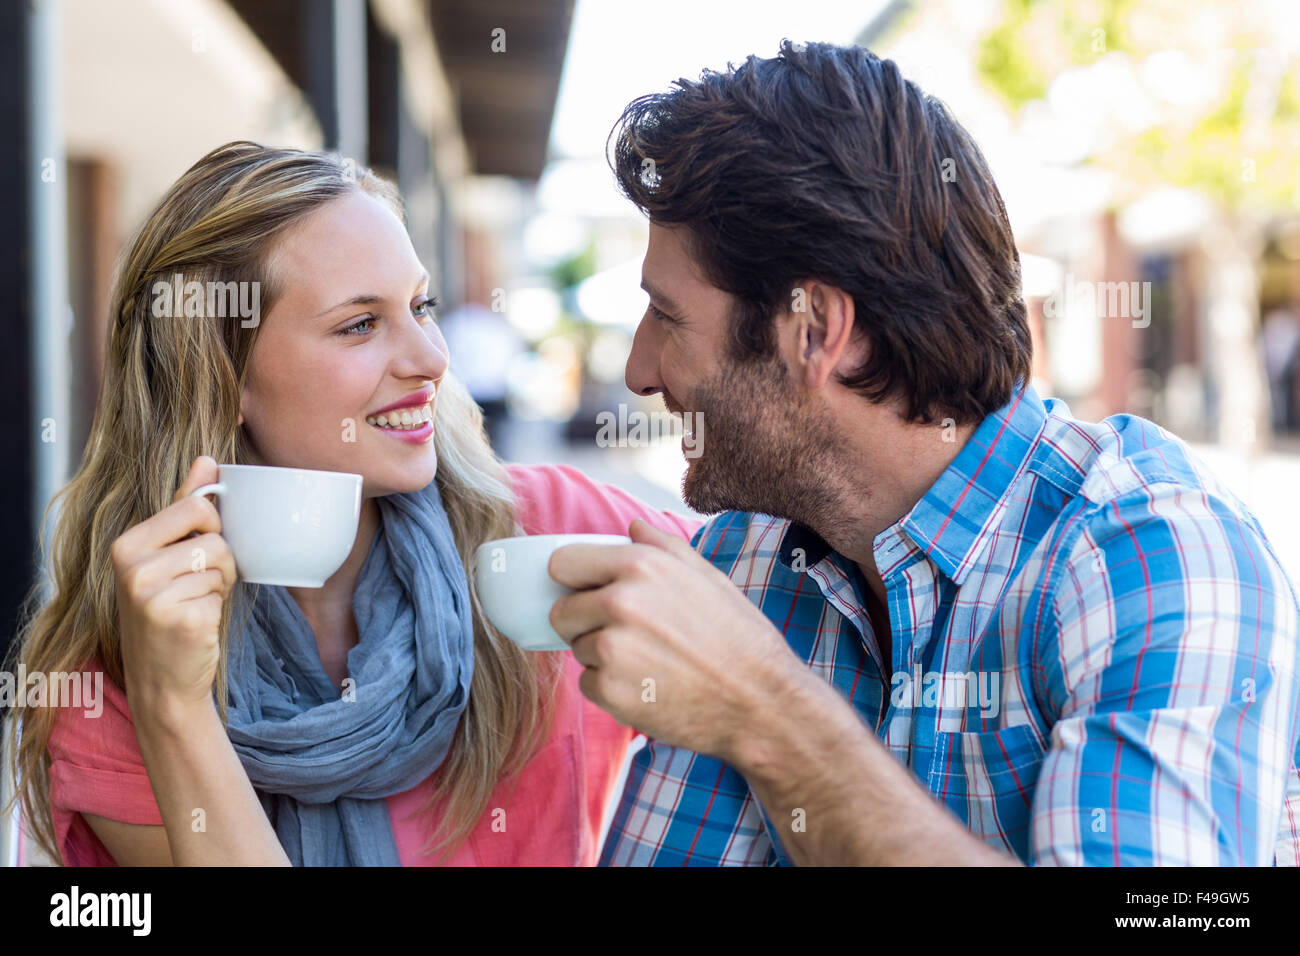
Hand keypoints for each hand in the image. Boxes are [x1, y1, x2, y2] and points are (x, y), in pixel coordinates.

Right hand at [110, 455, 237, 727]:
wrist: (162, 681)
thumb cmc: (170, 613)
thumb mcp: (169, 556)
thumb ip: (186, 507)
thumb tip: (207, 460)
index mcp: (127, 545)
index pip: (195, 506)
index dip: (211, 530)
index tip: (195, 554)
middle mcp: (132, 567)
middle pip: (214, 535)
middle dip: (221, 558)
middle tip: (198, 584)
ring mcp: (153, 594)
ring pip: (223, 563)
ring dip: (220, 585)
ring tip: (195, 605)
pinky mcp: (179, 618)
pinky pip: (222, 592)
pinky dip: (218, 607)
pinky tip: (197, 624)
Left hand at [547, 518, 804, 759]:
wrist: (759, 701)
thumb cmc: (737, 636)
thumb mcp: (707, 576)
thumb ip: (662, 546)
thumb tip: (632, 526)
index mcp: (640, 565)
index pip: (562, 563)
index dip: (576, 580)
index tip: (589, 593)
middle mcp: (620, 602)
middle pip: (562, 611)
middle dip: (586, 622)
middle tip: (630, 635)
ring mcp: (612, 650)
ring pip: (577, 649)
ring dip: (602, 657)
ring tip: (650, 662)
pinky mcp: (610, 692)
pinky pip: (588, 684)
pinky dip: (611, 689)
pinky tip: (650, 687)